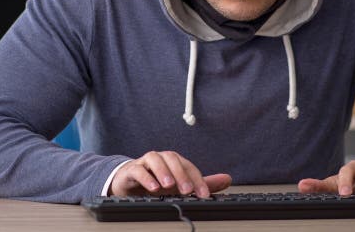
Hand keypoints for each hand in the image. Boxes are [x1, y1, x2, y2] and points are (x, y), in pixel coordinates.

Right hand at [109, 150, 231, 197]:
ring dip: (163, 171)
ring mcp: (144, 163)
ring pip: (154, 159)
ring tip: (169, 186)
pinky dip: (145, 177)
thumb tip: (227, 179)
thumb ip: (201, 182)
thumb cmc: (155, 181)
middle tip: (187, 190)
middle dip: (181, 174)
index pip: (188, 166)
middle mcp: (160, 159)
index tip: (204, 194)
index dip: (197, 179)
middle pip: (172, 158)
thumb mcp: (179, 185)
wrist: (128, 183)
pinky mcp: (130, 171)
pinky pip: (137, 170)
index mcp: (173, 162)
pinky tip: (153, 188)